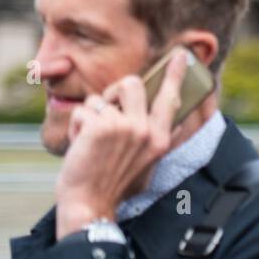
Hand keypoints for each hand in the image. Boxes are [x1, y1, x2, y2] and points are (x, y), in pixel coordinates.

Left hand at [54, 50, 187, 238]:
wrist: (90, 203)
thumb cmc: (115, 185)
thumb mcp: (148, 164)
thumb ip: (156, 139)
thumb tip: (173, 119)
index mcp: (161, 139)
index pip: (172, 99)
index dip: (176, 74)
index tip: (181, 54)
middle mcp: (148, 130)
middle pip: (131, 83)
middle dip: (112, 93)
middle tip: (105, 113)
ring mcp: (126, 127)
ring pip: (100, 97)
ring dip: (90, 115)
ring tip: (91, 139)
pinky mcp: (102, 126)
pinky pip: (82, 110)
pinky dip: (76, 127)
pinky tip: (81, 146)